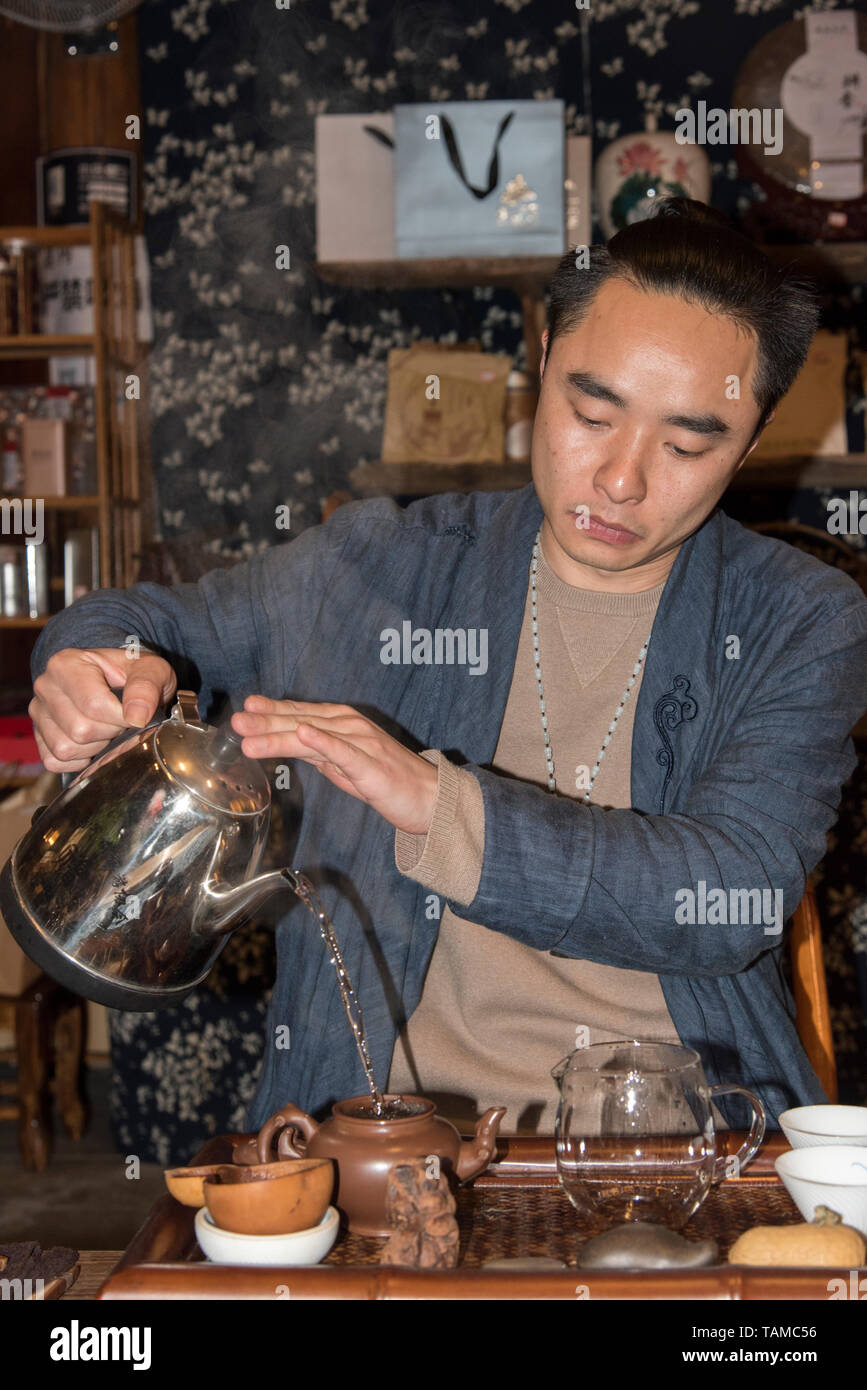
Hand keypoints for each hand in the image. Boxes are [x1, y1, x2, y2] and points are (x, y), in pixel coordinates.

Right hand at [30, 647, 176, 773]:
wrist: (118, 681)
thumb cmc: (132, 674)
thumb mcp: (149, 669)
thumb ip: (146, 687)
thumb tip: (137, 717)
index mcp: (66, 664)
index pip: (93, 705)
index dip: (121, 718)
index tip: (135, 715)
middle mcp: (46, 687)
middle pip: (80, 730)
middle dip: (110, 732)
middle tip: (122, 721)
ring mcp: (39, 713)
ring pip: (66, 748)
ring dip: (96, 747)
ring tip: (108, 729)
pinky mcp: (39, 737)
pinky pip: (56, 761)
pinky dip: (80, 760)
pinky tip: (95, 742)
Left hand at [232, 696, 438, 835]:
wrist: (428, 797)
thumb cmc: (386, 779)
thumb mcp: (343, 763)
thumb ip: (318, 751)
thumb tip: (289, 741)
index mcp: (342, 724)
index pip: (300, 714)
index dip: (272, 711)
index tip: (246, 708)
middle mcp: (350, 726)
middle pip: (300, 721)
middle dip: (266, 721)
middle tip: (236, 721)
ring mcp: (361, 743)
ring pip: (313, 735)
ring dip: (280, 732)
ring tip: (251, 734)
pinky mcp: (371, 765)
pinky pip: (343, 752)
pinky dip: (322, 741)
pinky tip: (302, 733)